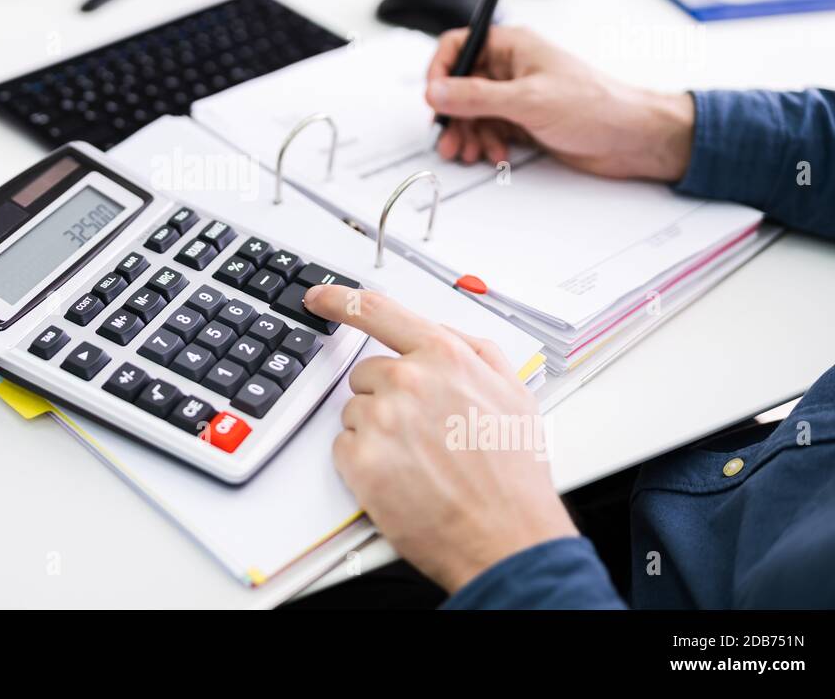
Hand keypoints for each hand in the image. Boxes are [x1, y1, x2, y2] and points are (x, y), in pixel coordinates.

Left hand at [305, 283, 576, 594]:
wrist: (508, 537)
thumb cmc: (513, 474)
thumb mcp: (515, 392)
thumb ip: (476, 351)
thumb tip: (445, 333)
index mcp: (444, 357)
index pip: (376, 310)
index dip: (340, 299)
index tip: (319, 296)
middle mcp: (408, 381)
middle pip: (367, 374)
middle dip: (387, 398)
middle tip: (423, 433)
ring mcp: (382, 420)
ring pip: (355, 412)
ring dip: (377, 432)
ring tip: (420, 460)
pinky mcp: (361, 460)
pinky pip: (344, 447)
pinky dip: (364, 463)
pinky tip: (401, 478)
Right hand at [426, 25, 695, 181]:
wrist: (631, 138)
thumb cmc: (595, 105)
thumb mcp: (528, 100)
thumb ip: (476, 96)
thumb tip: (435, 92)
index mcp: (512, 47)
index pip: (459, 45)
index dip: (440, 70)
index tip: (434, 99)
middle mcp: (511, 68)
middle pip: (460, 85)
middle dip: (452, 115)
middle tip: (449, 140)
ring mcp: (516, 95)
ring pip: (473, 112)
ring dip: (468, 134)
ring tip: (470, 153)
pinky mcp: (524, 121)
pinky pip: (490, 129)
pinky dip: (486, 143)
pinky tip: (496, 154)